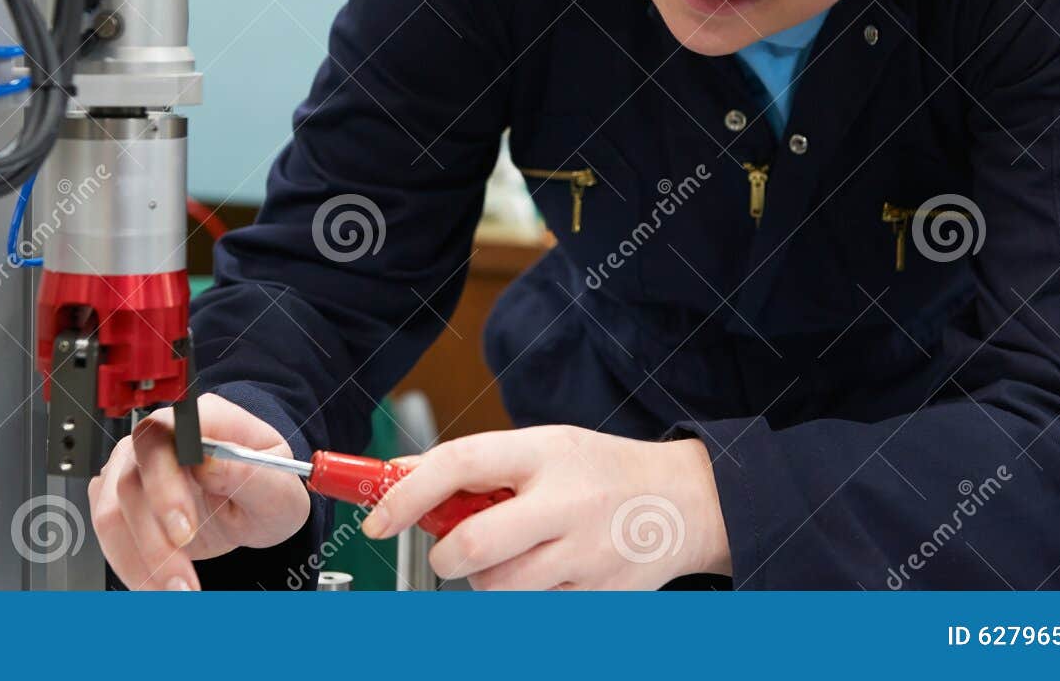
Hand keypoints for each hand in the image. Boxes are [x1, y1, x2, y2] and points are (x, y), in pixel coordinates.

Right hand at [89, 393, 311, 590]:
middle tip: (183, 582)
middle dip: (155, 542)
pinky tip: (158, 586)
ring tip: (176, 592)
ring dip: (139, 562)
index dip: (165, 486)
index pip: (163, 438)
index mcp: (202, 419)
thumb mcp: (279, 486)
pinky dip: (131, 566)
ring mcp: (134, 466)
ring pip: (111, 513)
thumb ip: (250, 473)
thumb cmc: (267, 484)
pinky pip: (109, 534)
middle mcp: (160, 438)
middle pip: (131, 481)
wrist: (255, 505)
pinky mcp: (122, 500)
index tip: (183, 534)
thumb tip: (209, 462)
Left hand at [359, 425, 730, 588]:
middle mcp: (567, 502)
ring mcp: (586, 556)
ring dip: (486, 580)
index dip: (407, 495)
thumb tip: (400, 475)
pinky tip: (552, 571)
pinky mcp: (600, 597)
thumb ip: (477, 464)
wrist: (684, 501)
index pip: (460, 465)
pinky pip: (535, 611)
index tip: (376, 520)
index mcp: (545, 452)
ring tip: (516, 555)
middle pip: (474, 547)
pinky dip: (526, 597)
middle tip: (451, 550)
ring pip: (499, 589)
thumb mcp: (543, 447)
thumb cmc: (600, 471)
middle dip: (445, 557)